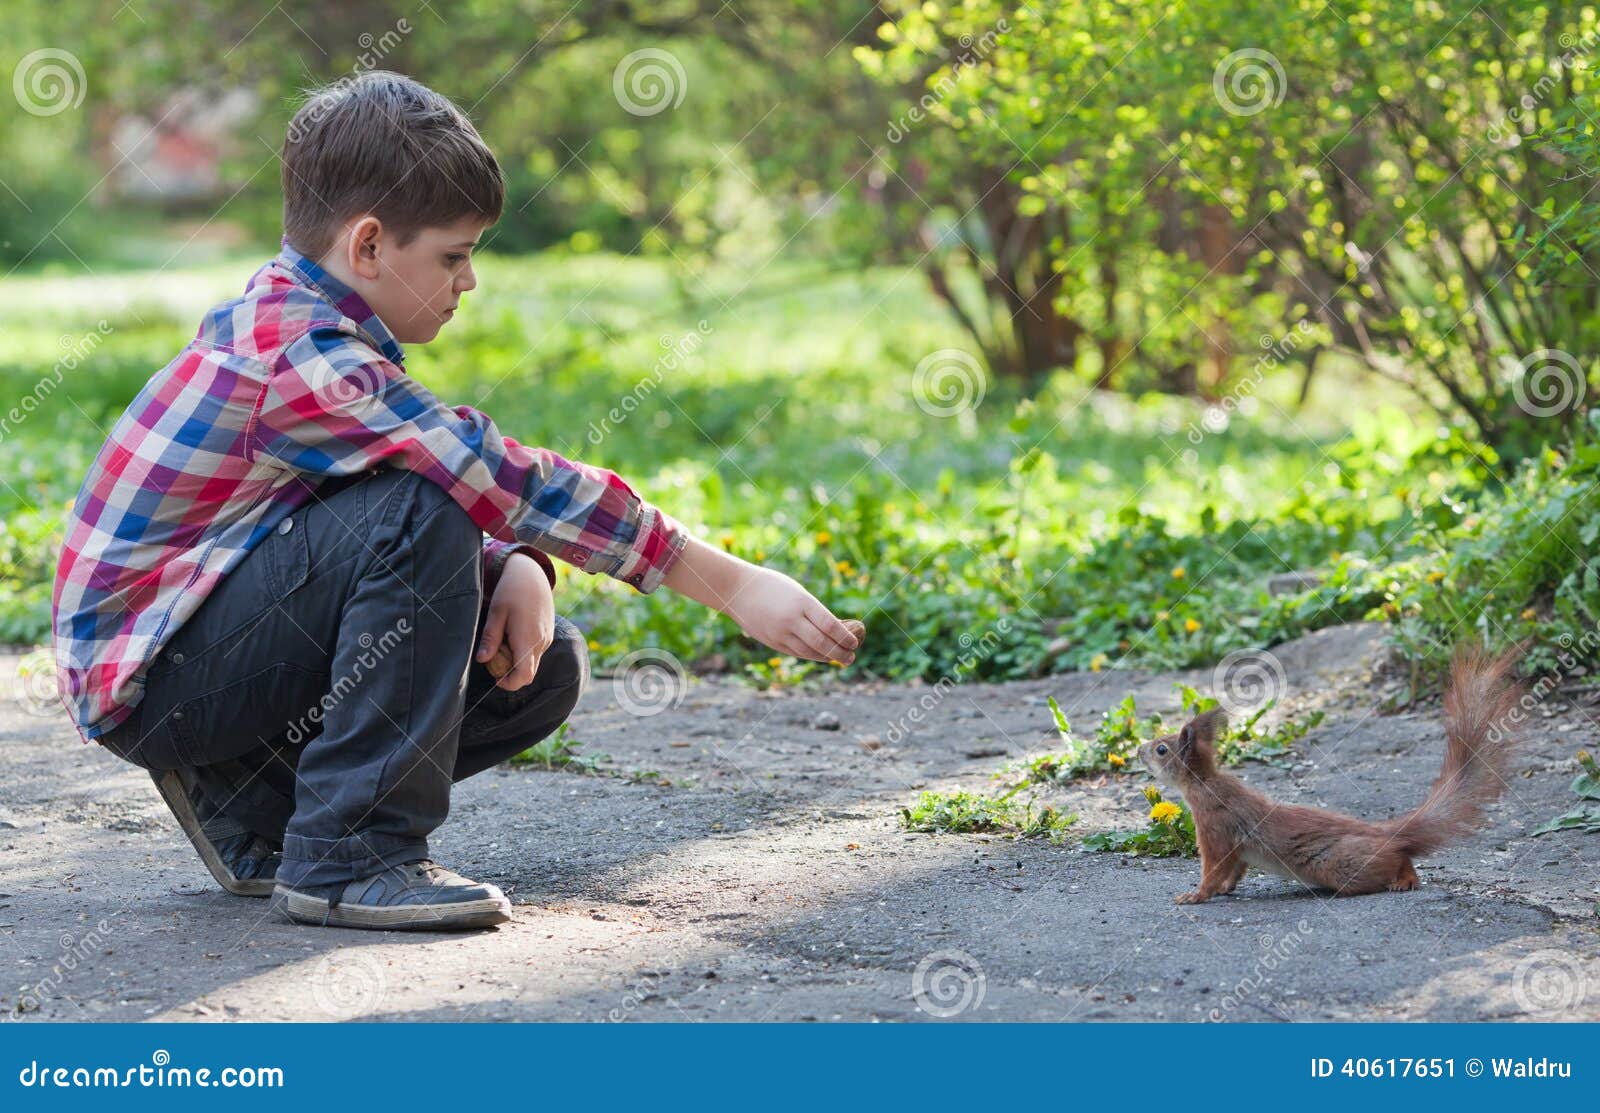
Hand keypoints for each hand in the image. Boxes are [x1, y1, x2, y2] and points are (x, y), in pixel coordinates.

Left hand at [475, 553, 554, 689]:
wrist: (531, 574)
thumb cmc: (511, 591)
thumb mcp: (496, 613)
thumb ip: (491, 638)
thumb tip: (482, 660)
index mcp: (527, 640)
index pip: (524, 676)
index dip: (509, 684)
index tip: (495, 678)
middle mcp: (541, 642)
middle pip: (529, 673)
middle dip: (511, 674)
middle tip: (495, 661)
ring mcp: (547, 638)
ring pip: (533, 662)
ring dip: (517, 662)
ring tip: (503, 642)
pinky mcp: (548, 633)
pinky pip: (537, 651)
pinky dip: (524, 652)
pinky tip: (513, 634)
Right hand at [723, 565, 859, 664]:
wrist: (736, 589)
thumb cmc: (772, 586)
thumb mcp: (797, 592)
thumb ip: (813, 611)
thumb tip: (836, 630)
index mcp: (801, 602)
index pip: (830, 624)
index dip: (845, 636)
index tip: (855, 641)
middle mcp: (791, 619)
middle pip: (821, 643)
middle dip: (840, 652)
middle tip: (852, 657)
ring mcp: (780, 633)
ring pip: (809, 652)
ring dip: (827, 657)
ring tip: (840, 659)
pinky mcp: (771, 642)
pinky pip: (796, 653)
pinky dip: (812, 656)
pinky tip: (821, 655)